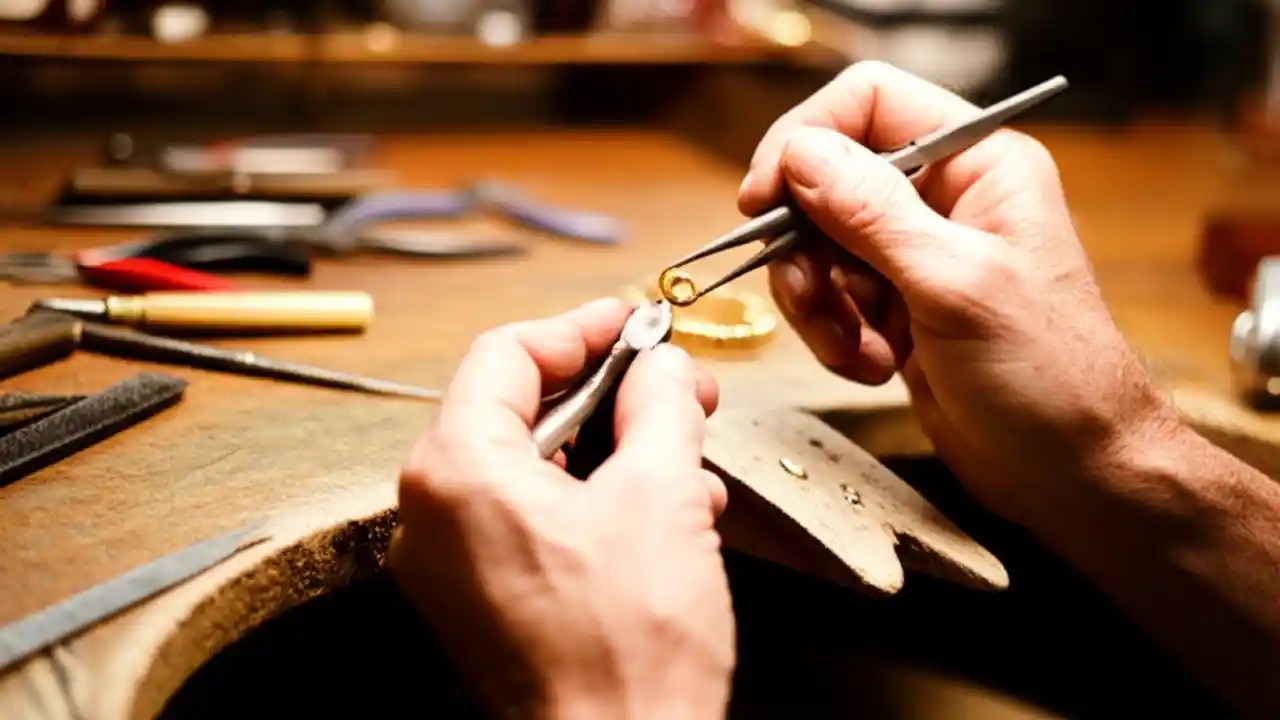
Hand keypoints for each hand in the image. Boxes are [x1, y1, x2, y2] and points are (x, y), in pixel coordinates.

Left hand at [388, 297, 733, 719]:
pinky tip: (668, 516)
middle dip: (612, 393)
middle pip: (522, 408)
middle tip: (676, 387)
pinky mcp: (484, 600)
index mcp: (457, 472)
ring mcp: (454, 563)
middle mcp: (435, 514)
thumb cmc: (626, 652)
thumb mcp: (662, 494)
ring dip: (617, 450)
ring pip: (536, 466)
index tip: (636, 322)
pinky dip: (597, 502)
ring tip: (688, 457)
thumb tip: (661, 364)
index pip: (508, 353)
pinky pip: (534, 519)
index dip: (582, 327)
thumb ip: (659, 405)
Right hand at [739, 62, 1174, 529]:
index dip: (805, 140)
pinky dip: (837, 338)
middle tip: (813, 298)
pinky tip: (876, 368)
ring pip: (818, 248)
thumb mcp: (953, 284)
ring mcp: (916, 255)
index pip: (869, 104)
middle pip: (827, 183)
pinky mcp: (898, 307)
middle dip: (807, 248)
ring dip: (820, 306)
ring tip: (857, 351)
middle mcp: (944, 198)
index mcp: (977, 163)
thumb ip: (872, 213)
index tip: (764, 199)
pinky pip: (832, 300)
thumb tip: (800, 153)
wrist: (1072, 469)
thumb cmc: (1048, 374)